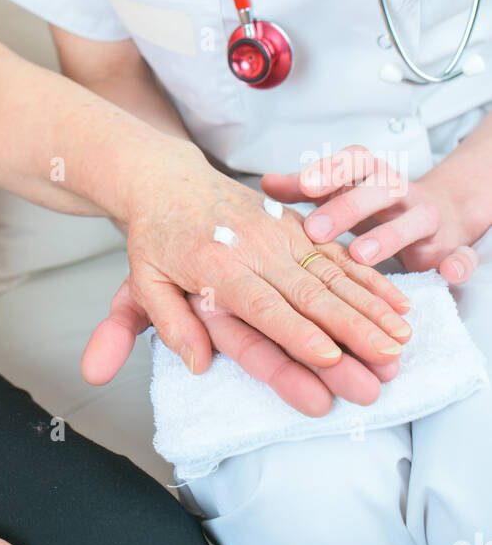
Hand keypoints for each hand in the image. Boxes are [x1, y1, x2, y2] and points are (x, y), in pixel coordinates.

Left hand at [102, 148, 412, 380]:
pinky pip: (338, 254)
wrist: (168, 180)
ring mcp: (279, 233)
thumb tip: (197, 364)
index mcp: (217, 267)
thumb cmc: (156, 238)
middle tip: (387, 356)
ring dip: (371, 306)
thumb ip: (169, 323)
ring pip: (333, 272)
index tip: (330, 358)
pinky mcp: (295, 225)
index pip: (263, 306)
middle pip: (310, 293)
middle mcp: (255, 248)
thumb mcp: (143, 281)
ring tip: (402, 336)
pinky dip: (370, 278)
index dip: (297, 333)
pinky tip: (397, 301)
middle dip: (352, 327)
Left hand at [261, 143, 488, 283]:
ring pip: (417, 220)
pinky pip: (462, 253)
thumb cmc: (374, 204)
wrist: (437, 212)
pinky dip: (459, 263)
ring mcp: (427, 218)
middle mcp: (400, 191)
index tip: (304, 185)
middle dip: (348, 208)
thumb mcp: (340, 191)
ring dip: (390, 236)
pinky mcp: (451, 247)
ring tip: (361, 255)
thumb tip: (265, 184)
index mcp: (371, 174)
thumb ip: (304, 188)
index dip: (330, 170)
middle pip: (379, 189)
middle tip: (315, 230)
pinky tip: (449, 272)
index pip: (354, 161)